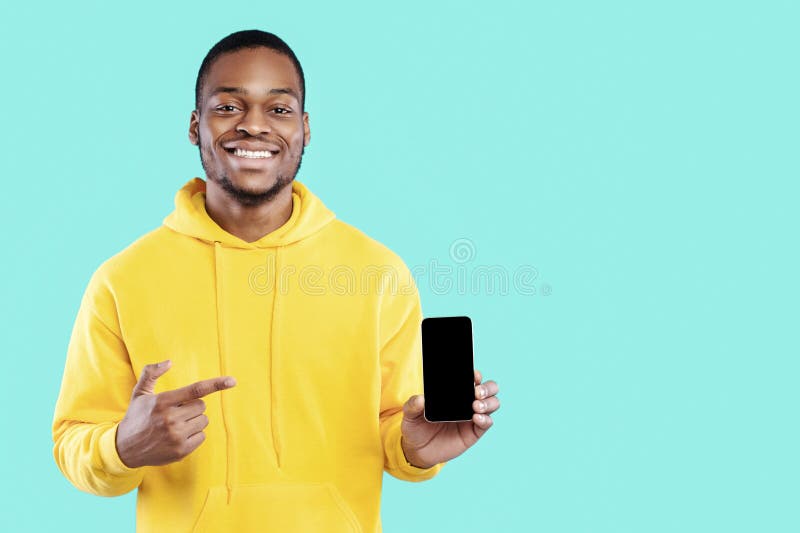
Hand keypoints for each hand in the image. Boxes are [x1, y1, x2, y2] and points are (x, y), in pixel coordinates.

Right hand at [115, 360, 235, 467]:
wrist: (124, 449)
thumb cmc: (136, 417)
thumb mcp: (140, 393)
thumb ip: (151, 373)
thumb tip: (169, 362)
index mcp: (163, 402)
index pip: (196, 390)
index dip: (216, 384)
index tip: (232, 381)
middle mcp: (170, 419)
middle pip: (201, 406)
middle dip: (192, 407)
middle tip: (176, 412)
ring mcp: (176, 437)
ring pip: (203, 421)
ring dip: (194, 421)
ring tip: (176, 425)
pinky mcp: (181, 451)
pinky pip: (202, 437)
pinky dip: (194, 435)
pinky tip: (178, 436)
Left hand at [400, 369, 499, 468]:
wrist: (418, 450)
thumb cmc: (416, 427)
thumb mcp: (410, 414)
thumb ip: (413, 405)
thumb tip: (421, 399)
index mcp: (455, 393)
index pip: (471, 378)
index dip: (476, 374)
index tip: (473, 375)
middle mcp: (468, 402)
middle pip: (489, 389)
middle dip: (487, 387)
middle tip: (477, 392)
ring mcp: (473, 416)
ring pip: (492, 404)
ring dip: (488, 402)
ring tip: (475, 406)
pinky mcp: (474, 432)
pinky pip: (487, 423)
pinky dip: (485, 419)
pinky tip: (476, 418)